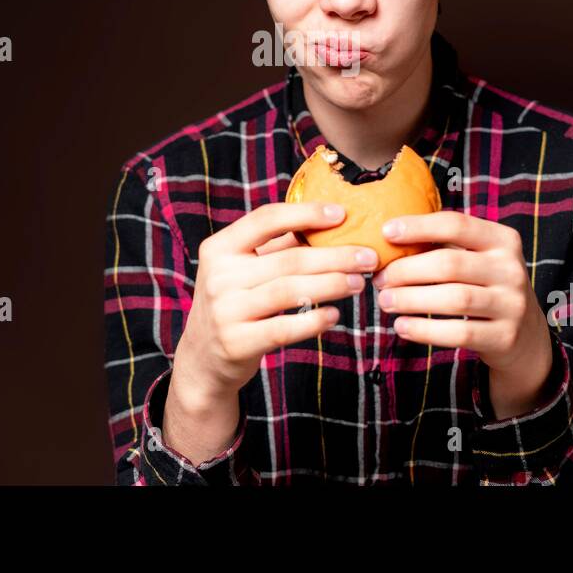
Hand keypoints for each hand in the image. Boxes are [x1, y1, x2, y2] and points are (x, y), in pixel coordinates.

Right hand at [171, 202, 377, 409]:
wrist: (203, 358)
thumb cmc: (235, 302)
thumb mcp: (242, 269)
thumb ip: (276, 246)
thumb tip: (331, 222)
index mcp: (220, 248)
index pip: (267, 219)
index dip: (306, 214)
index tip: (342, 214)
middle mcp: (219, 276)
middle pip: (289, 259)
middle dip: (336, 256)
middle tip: (368, 257)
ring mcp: (225, 310)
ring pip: (290, 291)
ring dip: (332, 285)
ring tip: (359, 283)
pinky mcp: (237, 343)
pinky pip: (284, 328)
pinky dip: (314, 321)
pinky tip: (335, 316)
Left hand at [371, 212, 553, 418]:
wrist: (524, 335)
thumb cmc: (485, 287)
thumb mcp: (476, 259)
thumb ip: (443, 247)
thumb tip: (388, 240)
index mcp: (502, 240)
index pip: (457, 225)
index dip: (419, 227)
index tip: (386, 232)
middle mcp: (511, 269)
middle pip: (449, 264)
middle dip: (406, 270)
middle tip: (379, 279)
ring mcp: (512, 304)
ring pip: (454, 299)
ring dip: (411, 300)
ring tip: (385, 301)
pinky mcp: (505, 336)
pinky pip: (459, 332)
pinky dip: (425, 330)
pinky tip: (402, 326)